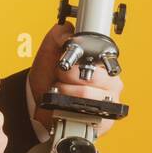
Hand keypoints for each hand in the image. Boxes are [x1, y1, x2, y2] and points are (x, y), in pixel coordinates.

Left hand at [28, 22, 121, 138]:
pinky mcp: (105, 121)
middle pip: (91, 78)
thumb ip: (58, 35)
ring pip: (86, 96)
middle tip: (60, 78)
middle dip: (66, 77)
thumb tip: (68, 31)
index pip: (100, 58)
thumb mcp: (49, 52)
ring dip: (64, 94)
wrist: (40, 102)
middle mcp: (111, 83)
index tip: (63, 64)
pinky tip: (65, 107)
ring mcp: (109, 102)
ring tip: (61, 93)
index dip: (75, 62)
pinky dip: (68, 110)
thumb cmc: (50, 77)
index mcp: (102, 63)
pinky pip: (85, 115)